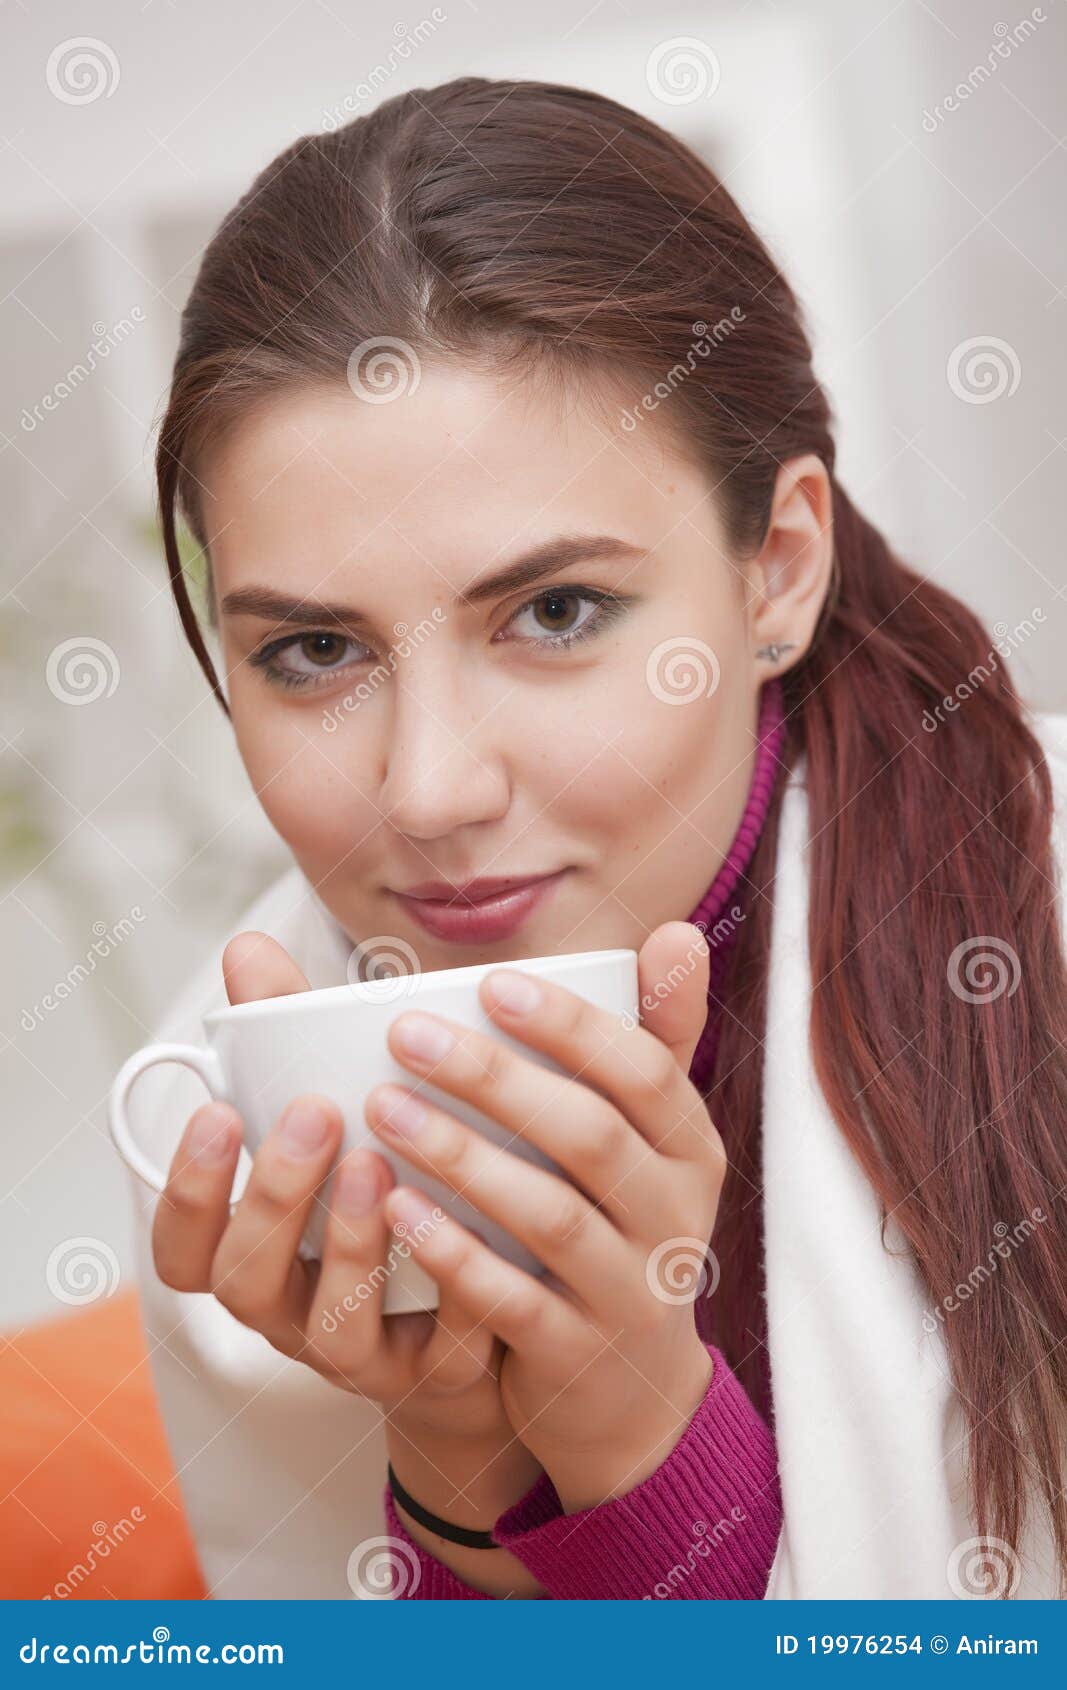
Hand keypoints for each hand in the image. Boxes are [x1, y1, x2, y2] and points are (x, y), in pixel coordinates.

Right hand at [150, 932, 543, 1568]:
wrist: (486, 1299)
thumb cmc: (392, 1183)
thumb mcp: (336, 1114)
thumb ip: (287, 1039)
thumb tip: (248, 948)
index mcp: (255, 1252)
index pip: (183, 1247)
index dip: (190, 1189)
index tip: (218, 1110)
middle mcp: (293, 1311)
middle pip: (248, 1280)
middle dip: (275, 1195)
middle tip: (316, 1112)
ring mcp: (364, 1352)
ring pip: (333, 1329)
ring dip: (351, 1245)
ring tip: (378, 1163)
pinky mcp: (440, 1373)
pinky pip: (441, 1352)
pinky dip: (453, 1294)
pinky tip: (474, 1233)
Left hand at [363, 920, 722, 1511]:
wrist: (629, 1392)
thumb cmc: (619, 1226)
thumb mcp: (650, 1142)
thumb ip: (652, 1039)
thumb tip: (675, 931)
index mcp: (688, 1148)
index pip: (643, 1072)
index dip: (571, 1027)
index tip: (491, 986)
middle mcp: (674, 1216)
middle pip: (588, 1135)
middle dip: (495, 1079)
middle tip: (405, 1034)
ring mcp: (630, 1291)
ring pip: (548, 1216)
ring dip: (462, 1158)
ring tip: (382, 1109)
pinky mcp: (578, 1355)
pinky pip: (513, 1300)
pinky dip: (455, 1253)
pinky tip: (395, 1210)